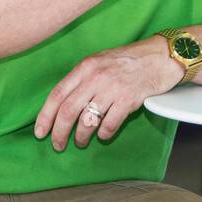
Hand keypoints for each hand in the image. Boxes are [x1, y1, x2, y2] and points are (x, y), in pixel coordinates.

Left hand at [33, 36, 181, 150]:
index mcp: (86, 67)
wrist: (161, 56)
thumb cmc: (130, 60)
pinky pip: (110, 124)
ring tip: (81, 142)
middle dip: (59, 132)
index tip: (40, 132)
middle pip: (68, 110)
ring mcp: (113, 88)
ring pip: (88, 120)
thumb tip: (64, 103)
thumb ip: (83, 78)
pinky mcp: (129, 99)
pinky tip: (103, 135)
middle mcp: (96, 77)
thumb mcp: (101, 61)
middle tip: (57, 144)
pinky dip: (104, 133)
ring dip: (81, 136)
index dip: (45, 116)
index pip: (58, 94)